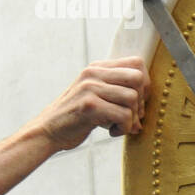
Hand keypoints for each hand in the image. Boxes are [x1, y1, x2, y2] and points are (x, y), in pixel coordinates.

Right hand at [32, 57, 150, 149]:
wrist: (48, 131)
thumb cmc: (77, 116)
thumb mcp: (96, 96)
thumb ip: (118, 93)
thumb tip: (147, 107)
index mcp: (97, 68)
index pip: (136, 63)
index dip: (145, 84)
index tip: (137, 101)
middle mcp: (93, 74)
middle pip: (138, 78)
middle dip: (141, 101)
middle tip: (131, 115)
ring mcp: (90, 88)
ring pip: (133, 98)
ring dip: (131, 118)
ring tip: (118, 125)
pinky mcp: (89, 105)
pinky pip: (124, 115)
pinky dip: (124, 128)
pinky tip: (112, 131)